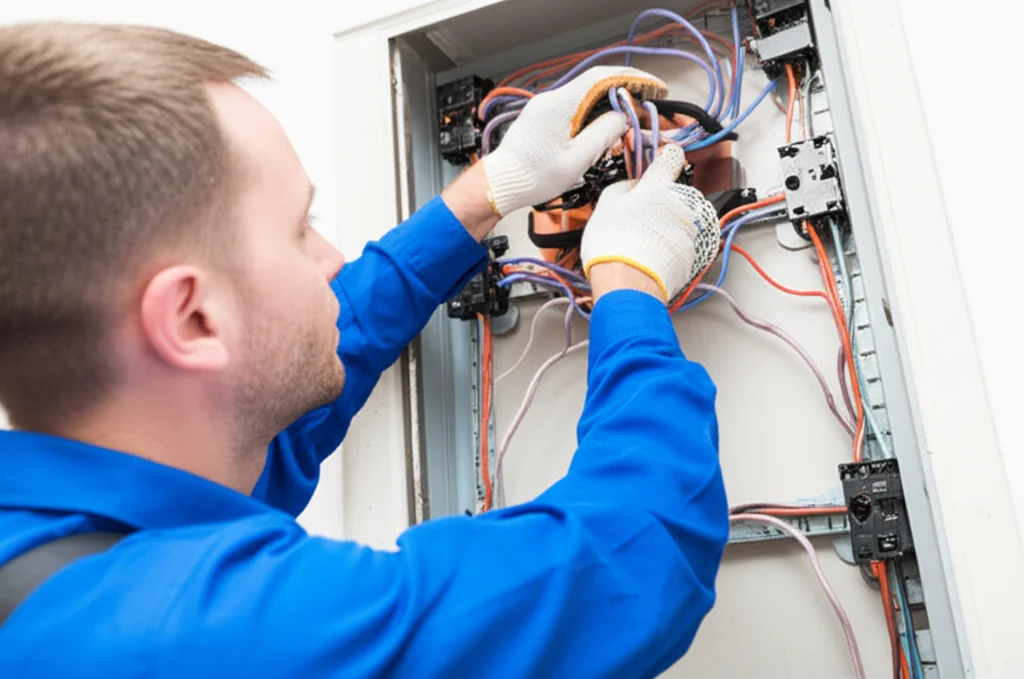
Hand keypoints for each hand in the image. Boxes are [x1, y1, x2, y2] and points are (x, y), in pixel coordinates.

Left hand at [481, 66, 666, 217]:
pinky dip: (594, 113)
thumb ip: (603, 134)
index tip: (653, 87)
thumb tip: (622, 117)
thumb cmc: (532, 177)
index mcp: (559, 105)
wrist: (501, 183)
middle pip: (596, 84)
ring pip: (586, 96)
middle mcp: (551, 99)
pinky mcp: (544, 117)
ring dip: (610, 104)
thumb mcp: (576, 161)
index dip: (632, 78)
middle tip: (646, 106)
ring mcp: (546, 107)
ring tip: (629, 121)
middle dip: (625, 92)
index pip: (602, 77)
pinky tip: (604, 128)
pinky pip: (575, 107)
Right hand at [580, 145, 719, 301]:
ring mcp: (689, 228)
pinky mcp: (693, 252)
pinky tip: (652, 256)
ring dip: (665, 227)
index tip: (664, 161)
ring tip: (642, 243)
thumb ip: (623, 189)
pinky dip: (670, 247)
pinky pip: (682, 243)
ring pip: (678, 220)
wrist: (629, 284)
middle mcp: (679, 203)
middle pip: (674, 195)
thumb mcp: (605, 206)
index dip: (666, 158)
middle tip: (639, 219)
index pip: (671, 158)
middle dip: (661, 203)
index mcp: (657, 186)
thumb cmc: (614, 245)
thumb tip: (631, 187)